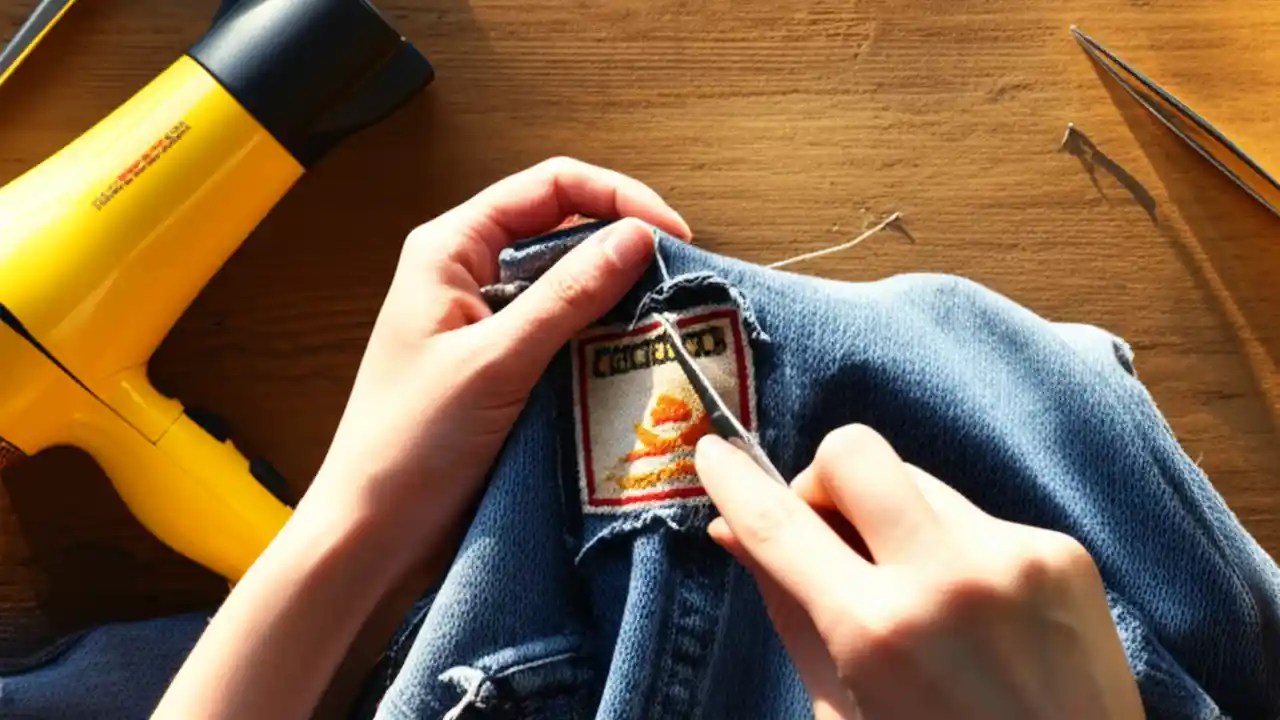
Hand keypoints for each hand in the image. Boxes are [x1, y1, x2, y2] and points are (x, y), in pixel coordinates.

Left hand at [304, 157, 690, 565]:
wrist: (372, 536)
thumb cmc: (410, 443)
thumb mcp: (496, 361)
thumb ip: (568, 295)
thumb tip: (639, 235)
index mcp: (450, 250)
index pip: (549, 188)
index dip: (616, 198)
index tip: (673, 234)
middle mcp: (470, 275)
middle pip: (563, 231)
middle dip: (622, 247)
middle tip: (679, 282)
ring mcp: (487, 324)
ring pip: (569, 288)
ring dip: (617, 300)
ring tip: (667, 321)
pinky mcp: (504, 370)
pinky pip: (565, 338)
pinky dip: (602, 343)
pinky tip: (636, 361)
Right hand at [695, 426, 1143, 719]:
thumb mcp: (843, 712)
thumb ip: (790, 614)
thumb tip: (731, 532)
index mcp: (878, 631)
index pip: (780, 524)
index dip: (734, 482)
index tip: (712, 452)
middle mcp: (948, 576)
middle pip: (855, 452)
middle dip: (823, 479)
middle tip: (829, 532)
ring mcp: (1014, 556)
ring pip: (917, 480)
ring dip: (893, 520)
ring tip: (917, 595)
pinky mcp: (1064, 553)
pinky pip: (976, 516)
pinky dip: (954, 549)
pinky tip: (975, 613)